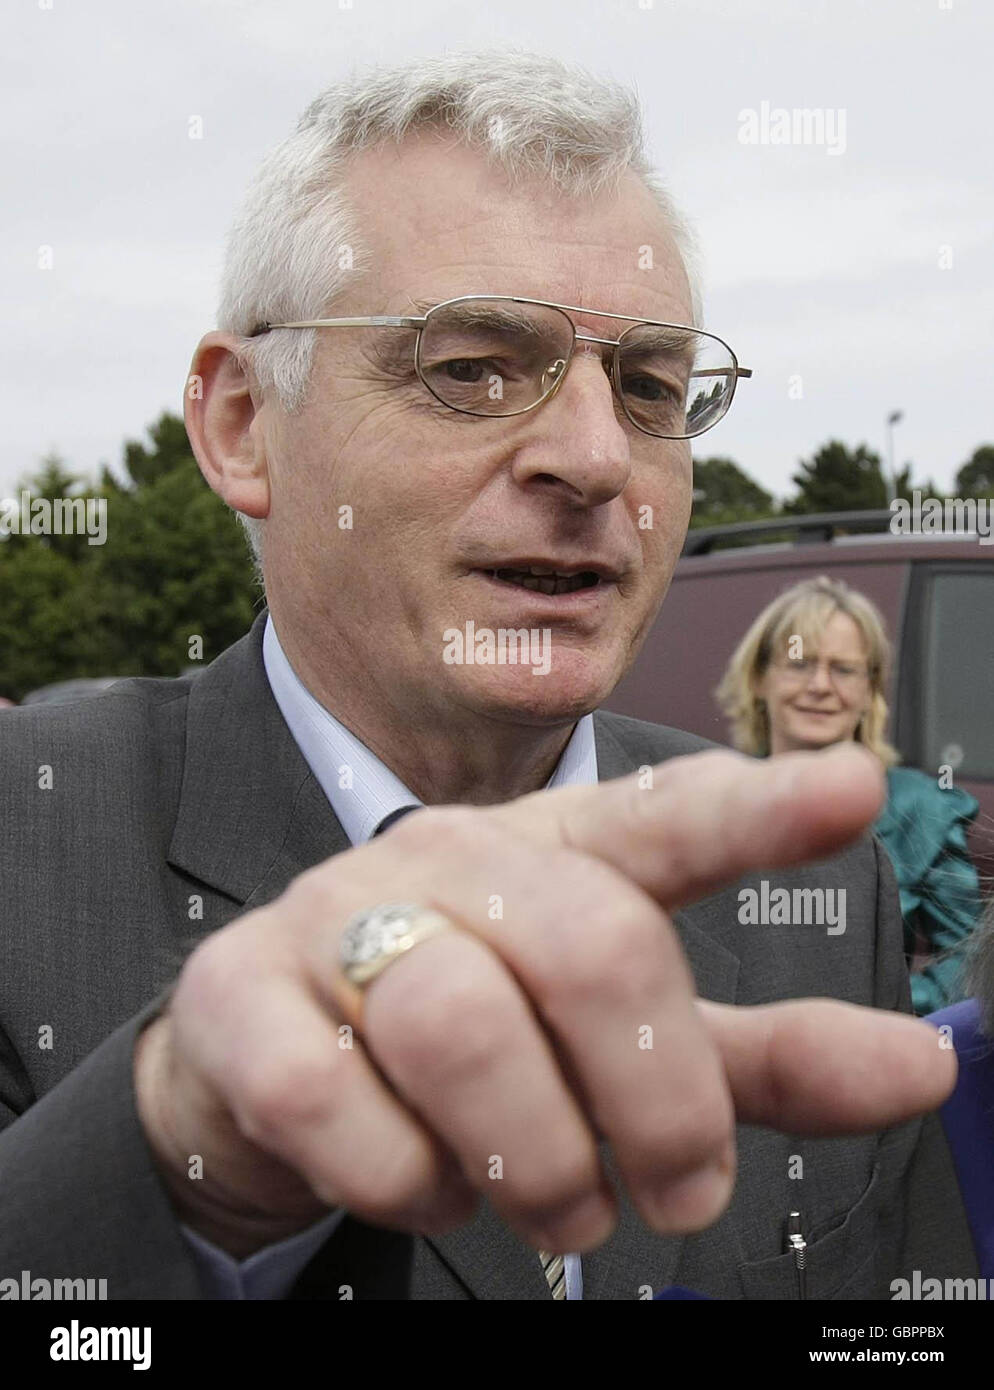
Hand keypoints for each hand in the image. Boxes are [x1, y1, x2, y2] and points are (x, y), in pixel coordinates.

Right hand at [134, 743, 954, 1257]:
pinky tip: (423, 1173)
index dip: (759, 809)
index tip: (852, 791)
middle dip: (655, 1102)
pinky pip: (333, 1098)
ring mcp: (335, 917)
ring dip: (532, 1157)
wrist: (276, 1065)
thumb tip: (921, 1064)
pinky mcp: (241, 993)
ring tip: (552, 1202)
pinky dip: (403, 1175)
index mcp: (552, 854)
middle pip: (589, 946)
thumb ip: (759, 1055)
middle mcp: (447, 861)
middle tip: (675, 1193)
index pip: (664, 819)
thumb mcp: (620, 1045)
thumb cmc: (476, 1035)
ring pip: (461, 1026)